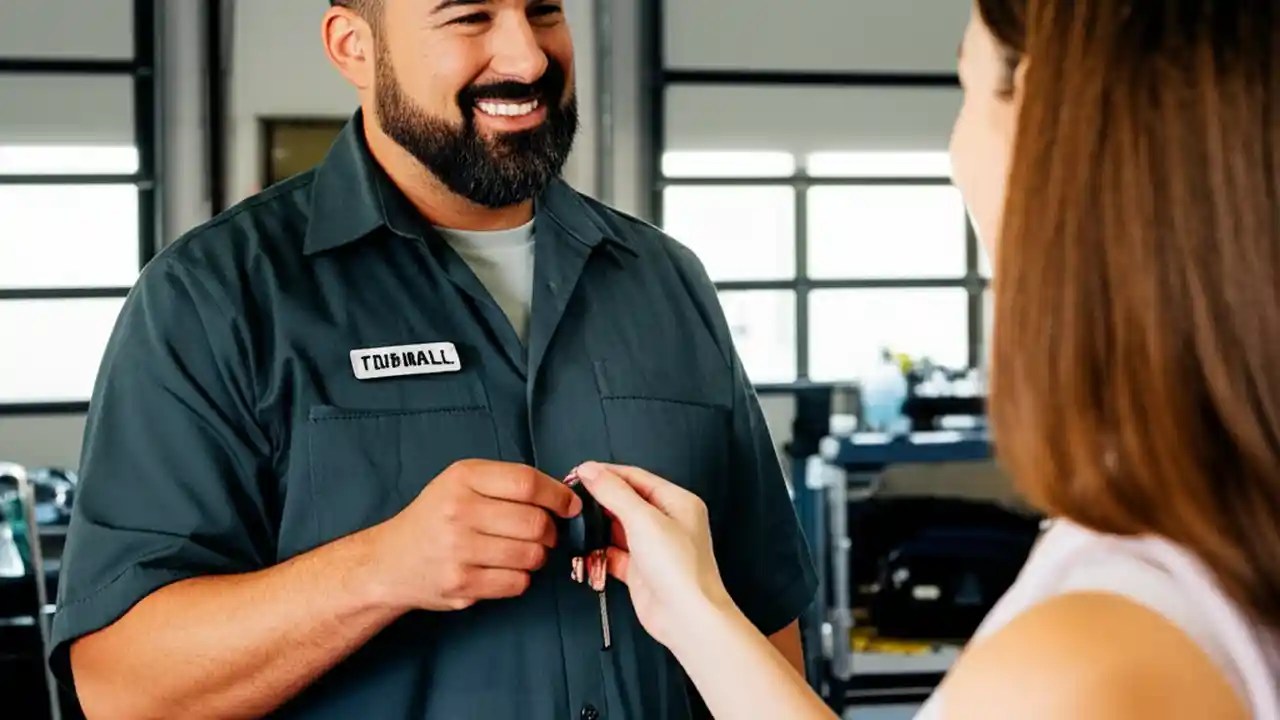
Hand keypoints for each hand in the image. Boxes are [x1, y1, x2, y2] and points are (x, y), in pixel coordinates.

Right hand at [366, 460, 581, 611]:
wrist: (391, 562)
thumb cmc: (435, 517)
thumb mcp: (461, 482)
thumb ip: (506, 482)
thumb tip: (563, 496)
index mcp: (462, 478)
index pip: (527, 483)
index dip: (558, 495)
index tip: (569, 505)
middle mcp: (459, 512)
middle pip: (535, 522)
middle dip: (551, 530)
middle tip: (545, 533)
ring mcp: (459, 551)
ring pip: (531, 555)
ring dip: (538, 555)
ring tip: (524, 551)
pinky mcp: (461, 585)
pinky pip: (517, 583)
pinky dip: (521, 578)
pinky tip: (506, 569)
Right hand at [574, 462, 734, 648]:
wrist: (686, 617)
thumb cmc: (680, 570)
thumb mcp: (643, 520)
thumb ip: (614, 492)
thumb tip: (592, 470)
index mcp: (677, 502)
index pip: (636, 477)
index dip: (607, 473)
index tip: (580, 473)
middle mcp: (667, 523)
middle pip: (626, 502)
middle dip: (599, 501)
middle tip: (573, 499)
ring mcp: (653, 548)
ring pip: (618, 529)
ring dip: (597, 528)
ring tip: (576, 525)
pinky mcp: (641, 571)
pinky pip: (614, 555)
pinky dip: (600, 554)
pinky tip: (587, 552)